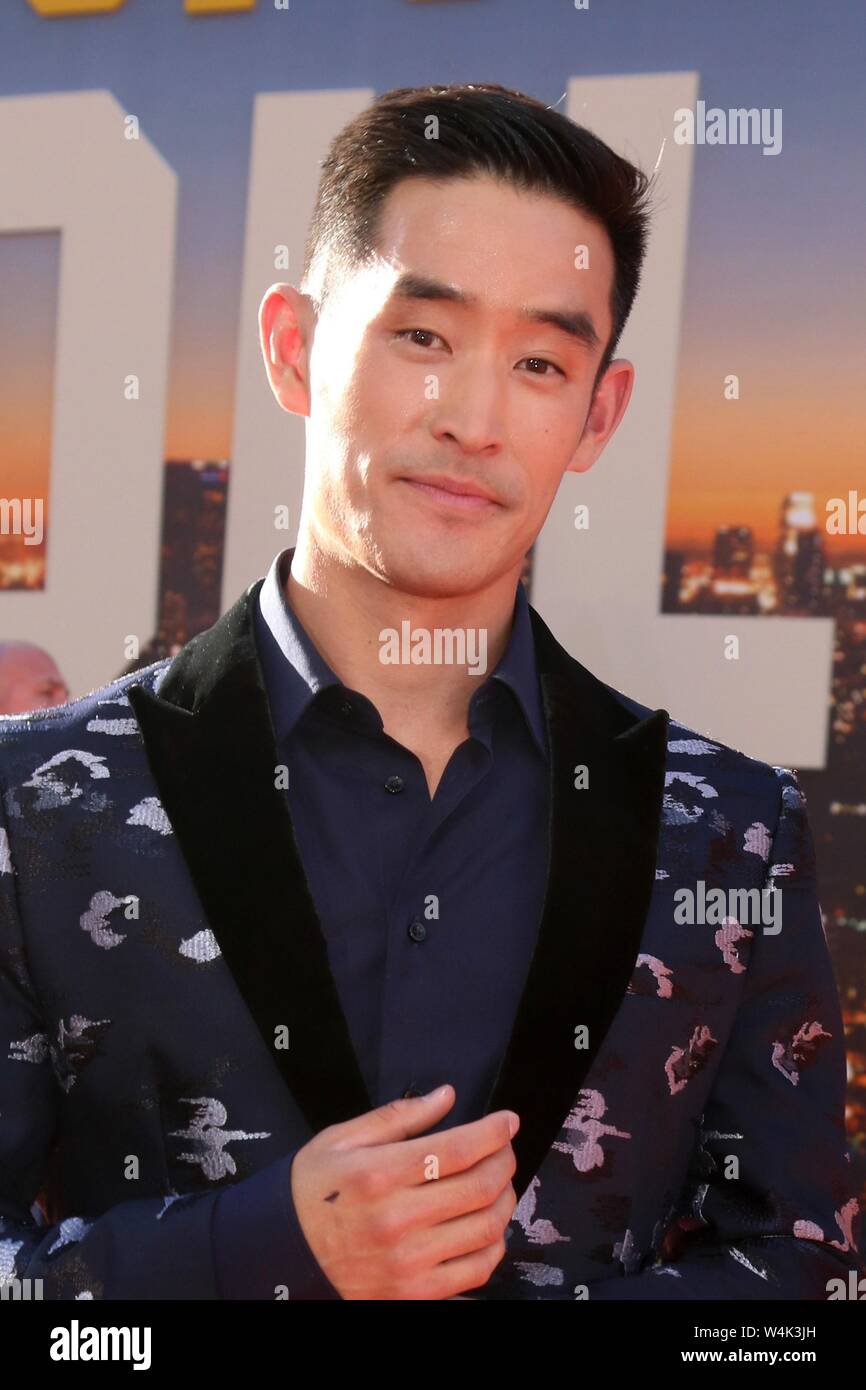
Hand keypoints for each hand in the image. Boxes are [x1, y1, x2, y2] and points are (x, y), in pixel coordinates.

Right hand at [290, 1084, 518, 1299]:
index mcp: (379, 1175)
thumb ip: (398, 1117)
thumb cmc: (312, 1191)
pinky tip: (488, 1225)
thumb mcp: (341, 1140)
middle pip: (479, 1186)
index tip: (507, 1121)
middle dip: (503, 1160)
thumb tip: (445, 1097)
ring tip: (498, 1184)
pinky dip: (495, 1245)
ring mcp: (408, 1263)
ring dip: (505, 1200)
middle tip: (504, 1148)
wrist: (281, 1254)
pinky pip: (476, 1270)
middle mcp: (397, 1220)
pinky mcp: (414, 1294)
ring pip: (486, 1228)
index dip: (493, 1131)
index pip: (457, 1149)